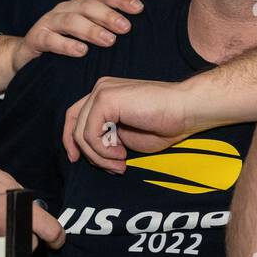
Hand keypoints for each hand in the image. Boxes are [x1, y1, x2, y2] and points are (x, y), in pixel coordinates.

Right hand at [0, 153, 64, 250]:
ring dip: (8, 243)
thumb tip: (38, 220)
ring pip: (7, 253)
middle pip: (29, 246)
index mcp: (13, 207)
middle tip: (20, 226)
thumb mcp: (7, 183)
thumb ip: (25, 204)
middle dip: (29, 238)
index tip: (56, 241)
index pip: (48, 231)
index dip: (57, 237)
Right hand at [10, 0, 144, 73]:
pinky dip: (66, 45)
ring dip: (91, 30)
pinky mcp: (36, 37)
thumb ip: (108, 27)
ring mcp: (50, 21)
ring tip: (109, 41)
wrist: (30, 52)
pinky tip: (81, 51)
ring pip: (71, 20)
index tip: (139, 9)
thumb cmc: (67, 41)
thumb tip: (140, 28)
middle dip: (109, 15)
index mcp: (82, 4)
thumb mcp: (89, 32)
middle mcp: (66, 8)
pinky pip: (50, 39)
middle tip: (126, 28)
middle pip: (88, 6)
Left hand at [64, 76, 200, 174]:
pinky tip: (122, 153)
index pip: (75, 117)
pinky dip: (102, 151)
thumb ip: (106, 137)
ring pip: (81, 133)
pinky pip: (90, 134)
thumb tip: (90, 154)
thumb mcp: (126, 134)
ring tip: (121, 162)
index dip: (71, 140)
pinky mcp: (106, 99)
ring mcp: (102, 92)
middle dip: (87, 153)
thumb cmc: (164, 122)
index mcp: (106, 95)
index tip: (77, 159)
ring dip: (99, 156)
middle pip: (73, 125)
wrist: (184, 110)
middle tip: (109, 167)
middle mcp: (100, 89)